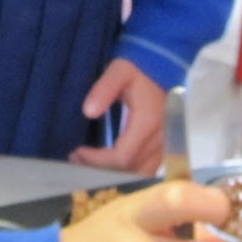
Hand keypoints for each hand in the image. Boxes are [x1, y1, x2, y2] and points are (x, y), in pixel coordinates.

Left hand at [69, 59, 164, 174]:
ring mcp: (165, 145)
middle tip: (77, 159)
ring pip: (140, 173)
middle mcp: (160, 139)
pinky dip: (128, 172)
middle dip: (101, 169)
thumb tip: (88, 112)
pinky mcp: (164, 147)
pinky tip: (109, 166)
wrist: (162, 68)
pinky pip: (147, 170)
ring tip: (89, 163)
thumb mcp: (118, 71)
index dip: (97, 160)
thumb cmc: (138, 70)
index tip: (77, 152)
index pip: (122, 156)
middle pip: (129, 169)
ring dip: (114, 173)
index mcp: (147, 122)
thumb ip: (104, 89)